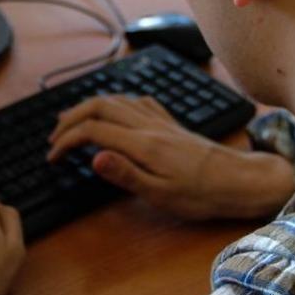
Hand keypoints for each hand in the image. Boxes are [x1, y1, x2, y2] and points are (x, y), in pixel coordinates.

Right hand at [47, 95, 294, 219]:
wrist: (240, 181)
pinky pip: (138, 101)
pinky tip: (115, 110)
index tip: (53, 156)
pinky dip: (116, 102)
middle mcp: (149, 125)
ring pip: (117, 99)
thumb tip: (95, 157)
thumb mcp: (162, 194)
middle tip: (55, 136)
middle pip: (100, 106)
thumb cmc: (202, 195)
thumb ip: (126, 174)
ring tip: (73, 120)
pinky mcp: (171, 123)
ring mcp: (161, 121)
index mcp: (144, 144)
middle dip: (71, 117)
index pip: (93, 131)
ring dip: (89, 106)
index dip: (67, 140)